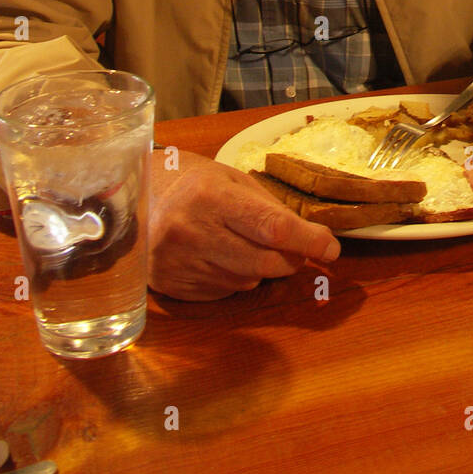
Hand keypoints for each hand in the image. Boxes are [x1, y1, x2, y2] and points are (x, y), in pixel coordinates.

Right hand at [148, 150, 339, 300]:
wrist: (142, 202)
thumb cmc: (198, 187)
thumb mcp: (235, 182)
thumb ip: (272, 209)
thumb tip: (313, 240)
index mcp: (212, 196)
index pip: (272, 226)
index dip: (308, 241)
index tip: (330, 249)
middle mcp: (192, 231)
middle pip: (265, 262)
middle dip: (291, 259)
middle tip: (297, 249)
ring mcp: (179, 262)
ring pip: (247, 280)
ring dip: (262, 269)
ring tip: (246, 244)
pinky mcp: (172, 285)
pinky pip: (225, 291)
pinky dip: (236, 279)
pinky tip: (222, 258)